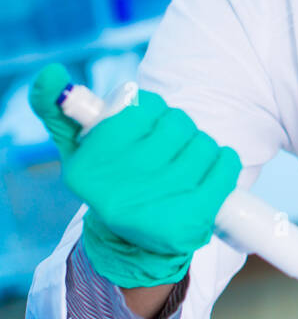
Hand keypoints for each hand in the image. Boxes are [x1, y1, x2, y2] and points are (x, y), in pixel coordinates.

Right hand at [30, 63, 241, 287]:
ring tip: (186, 162)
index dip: (149, 110)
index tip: (146, 123)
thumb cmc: (110, 182)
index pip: (136, 111)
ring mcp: (158, 206)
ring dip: (200, 146)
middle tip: (169, 144)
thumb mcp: (77, 150)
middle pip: (175, 123)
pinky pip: (226, 164)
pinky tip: (211, 169)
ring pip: (202, 142)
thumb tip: (50, 73)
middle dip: (177, 127)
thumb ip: (57, 108)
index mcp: (87, 171)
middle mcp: (119, 191)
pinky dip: (224, 160)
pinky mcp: (194, 219)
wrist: (134, 245)